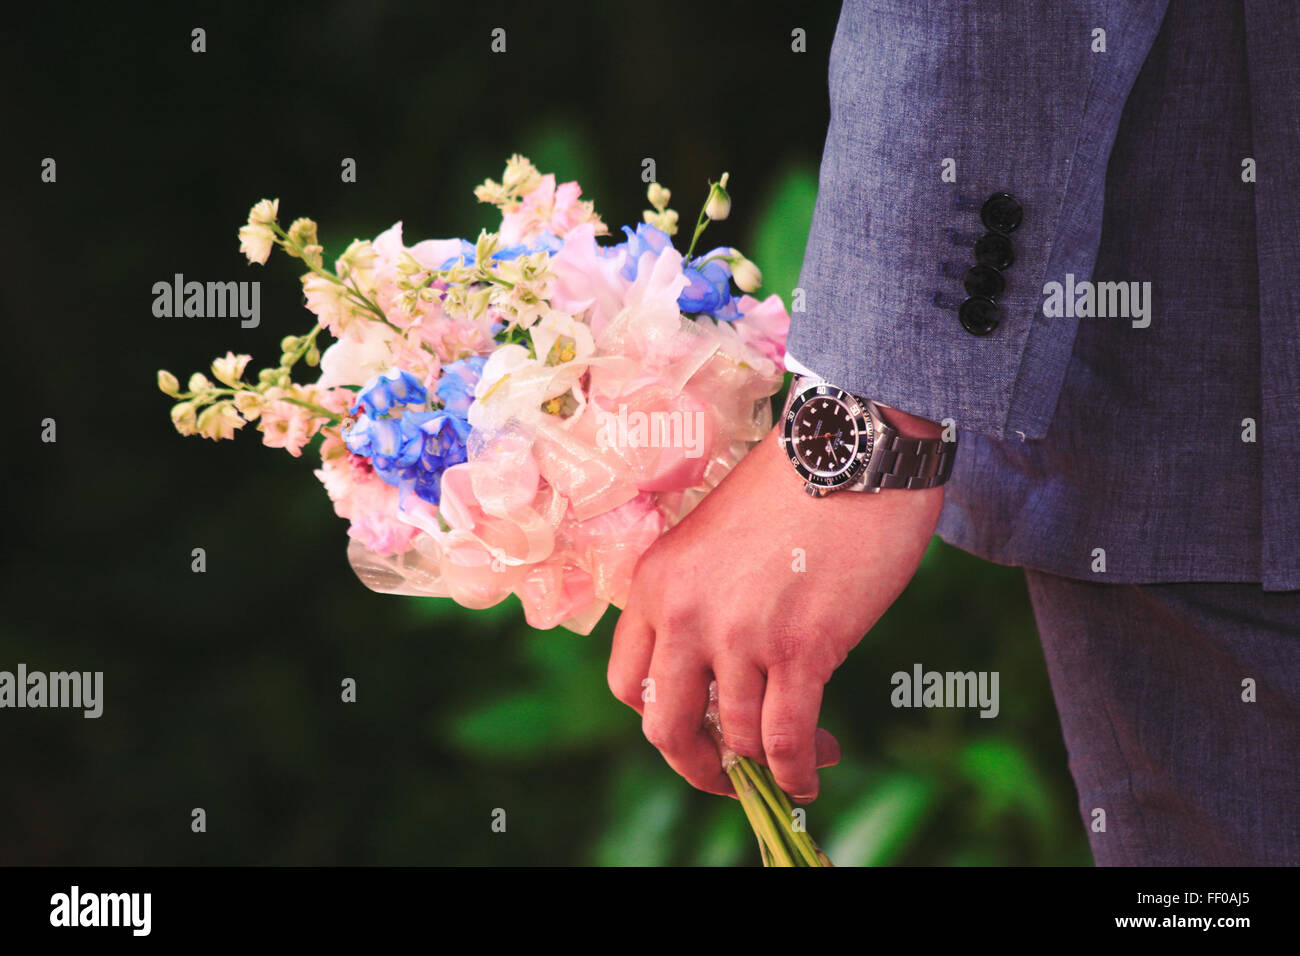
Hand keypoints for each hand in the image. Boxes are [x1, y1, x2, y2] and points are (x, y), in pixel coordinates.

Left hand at [608, 416, 944, 800]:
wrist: (852, 447)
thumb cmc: (794, 488)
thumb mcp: (713, 540)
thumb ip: (702, 602)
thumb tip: (722, 678)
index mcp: (655, 582)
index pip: (626, 683)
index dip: (661, 719)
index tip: (697, 728)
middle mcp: (683, 612)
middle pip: (664, 727)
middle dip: (699, 765)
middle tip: (733, 774)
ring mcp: (737, 633)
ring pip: (737, 738)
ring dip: (769, 764)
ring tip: (808, 754)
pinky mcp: (798, 646)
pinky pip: (785, 738)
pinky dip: (798, 771)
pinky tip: (815, 771)